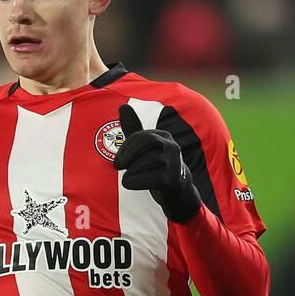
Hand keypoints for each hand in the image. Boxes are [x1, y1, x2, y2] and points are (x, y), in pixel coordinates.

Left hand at [113, 103, 200, 223]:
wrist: (177, 189)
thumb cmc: (156, 166)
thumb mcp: (144, 147)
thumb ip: (133, 129)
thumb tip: (122, 106)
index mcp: (162, 135)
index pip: (139, 135)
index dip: (124, 148)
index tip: (117, 162)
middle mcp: (170, 145)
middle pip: (146, 140)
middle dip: (128, 153)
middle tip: (117, 166)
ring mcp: (173, 161)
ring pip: (147, 160)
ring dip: (131, 170)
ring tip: (126, 177)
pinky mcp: (173, 178)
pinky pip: (151, 178)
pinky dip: (135, 181)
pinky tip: (128, 184)